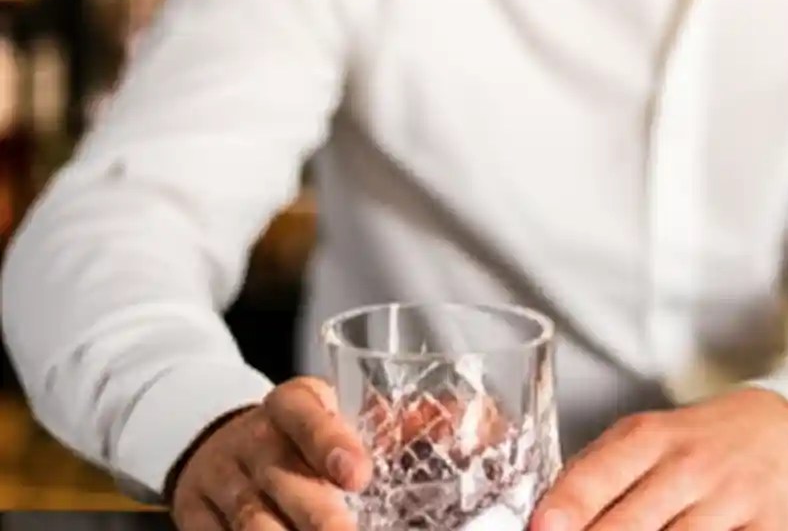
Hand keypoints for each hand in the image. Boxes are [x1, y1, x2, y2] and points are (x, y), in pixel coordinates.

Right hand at [169, 377, 371, 530]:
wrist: (218, 440)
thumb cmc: (300, 431)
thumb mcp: (335, 411)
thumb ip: (391, 422)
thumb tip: (456, 421)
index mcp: (290, 404)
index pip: (305, 417)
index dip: (330, 444)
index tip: (357, 475)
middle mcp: (253, 440)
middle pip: (284, 482)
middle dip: (320, 518)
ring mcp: (221, 481)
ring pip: (252, 522)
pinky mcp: (195, 515)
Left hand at [530, 388, 787, 530]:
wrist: (782, 432)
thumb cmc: (698, 446)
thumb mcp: (644, 442)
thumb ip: (594, 476)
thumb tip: (544, 523)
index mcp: (649, 439)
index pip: (596, 477)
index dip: (565, 509)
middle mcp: (692, 464)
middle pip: (630, 526)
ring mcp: (735, 495)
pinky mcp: (775, 525)